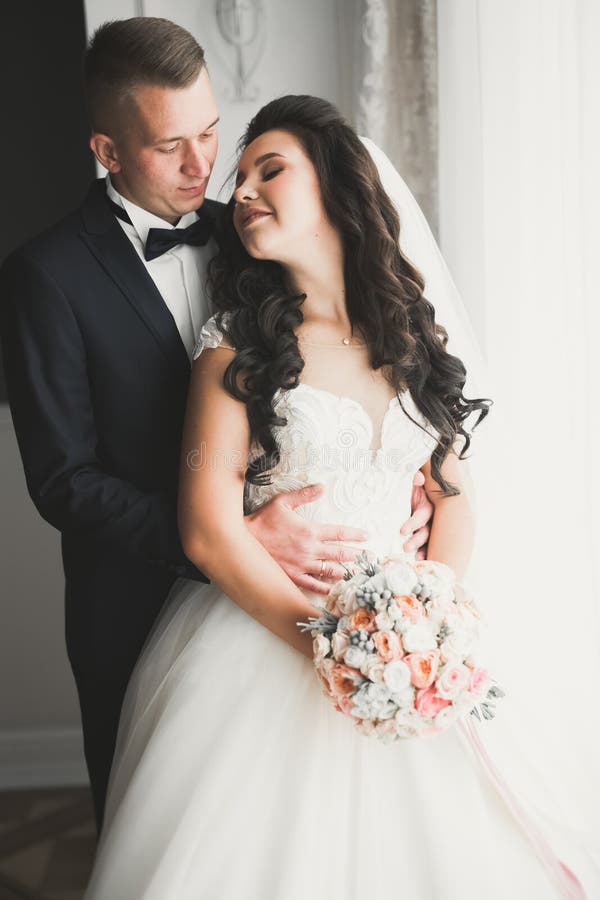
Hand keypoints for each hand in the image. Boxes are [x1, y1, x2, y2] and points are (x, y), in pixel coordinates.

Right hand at [245, 483, 367, 594]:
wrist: (244, 541)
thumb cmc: (263, 520)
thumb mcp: (283, 502)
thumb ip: (304, 495)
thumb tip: (322, 487)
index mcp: (309, 531)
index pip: (339, 533)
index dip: (355, 535)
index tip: (367, 536)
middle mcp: (309, 550)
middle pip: (340, 554)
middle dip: (357, 555)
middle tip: (371, 558)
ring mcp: (302, 565)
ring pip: (331, 571)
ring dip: (346, 572)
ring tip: (358, 573)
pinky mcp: (293, 577)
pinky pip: (314, 585)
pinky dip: (327, 588)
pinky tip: (335, 589)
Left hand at [400, 470, 432, 559]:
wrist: (399, 491)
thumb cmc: (406, 488)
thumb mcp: (408, 481)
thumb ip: (413, 478)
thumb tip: (418, 478)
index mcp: (426, 504)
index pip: (423, 514)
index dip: (414, 523)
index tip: (402, 531)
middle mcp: (429, 517)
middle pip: (428, 530)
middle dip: (418, 540)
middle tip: (406, 547)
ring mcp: (426, 527)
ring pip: (428, 540)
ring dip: (422, 549)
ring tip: (414, 557)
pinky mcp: (421, 535)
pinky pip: (425, 546)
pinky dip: (423, 553)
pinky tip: (417, 561)